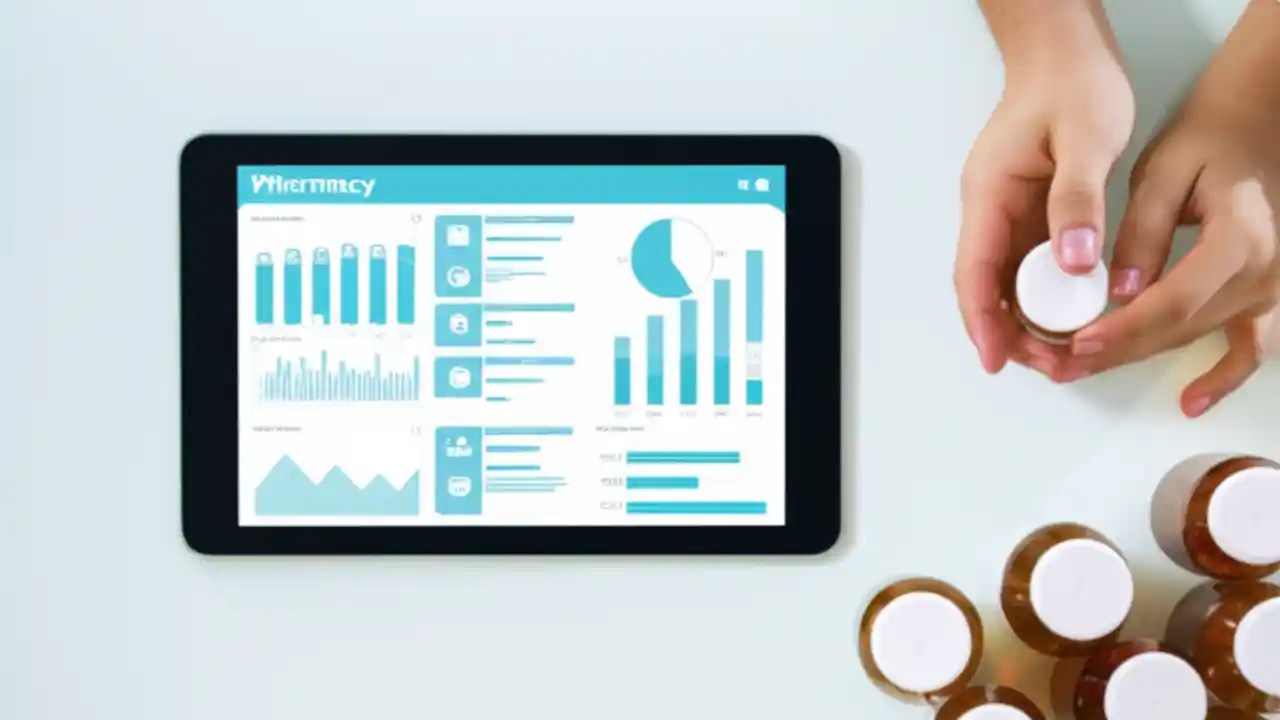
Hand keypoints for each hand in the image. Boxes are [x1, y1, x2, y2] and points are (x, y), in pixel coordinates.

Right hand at [957, 1, 1134, 376]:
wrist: (1067, 56)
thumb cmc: (1072, 86)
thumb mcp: (1086, 138)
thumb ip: (1078, 198)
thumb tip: (1074, 260)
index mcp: (988, 194)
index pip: (975, 271)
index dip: (982, 320)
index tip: (995, 359)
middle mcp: (990, 212)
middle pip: (987, 289)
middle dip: (1011, 334)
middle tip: (1053, 364)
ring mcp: (1009, 218)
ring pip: (1008, 286)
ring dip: (1030, 324)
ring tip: (1066, 353)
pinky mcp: (1032, 219)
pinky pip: (1032, 271)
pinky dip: (1049, 300)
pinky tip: (1073, 318)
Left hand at [1063, 3, 1279, 416]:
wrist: (1260, 124)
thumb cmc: (1210, 141)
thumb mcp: (1165, 171)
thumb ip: (1142, 231)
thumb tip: (1120, 290)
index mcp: (1241, 238)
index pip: (1174, 301)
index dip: (1122, 330)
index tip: (1076, 343)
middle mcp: (1265, 271)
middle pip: (1182, 328)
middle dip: (1116, 351)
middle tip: (1057, 364)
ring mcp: (1273, 288)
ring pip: (1200, 339)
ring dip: (1141, 360)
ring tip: (1083, 372)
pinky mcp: (1269, 296)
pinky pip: (1253, 348)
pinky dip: (1223, 378)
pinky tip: (1189, 401)